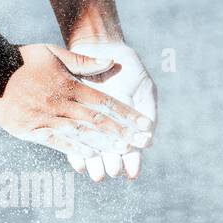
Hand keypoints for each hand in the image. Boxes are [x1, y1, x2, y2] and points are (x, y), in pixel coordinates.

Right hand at [0, 44, 153, 158]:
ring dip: (103, 146)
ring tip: (122, 154)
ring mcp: (45, 119)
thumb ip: (82, 60)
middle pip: (97, 122)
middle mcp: (60, 104)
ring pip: (80, 135)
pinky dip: (75, 150)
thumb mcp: (53, 52)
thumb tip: (111, 61)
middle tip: (140, 144)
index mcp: (68, 85)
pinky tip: (90, 157)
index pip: (104, 102)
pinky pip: (57, 143)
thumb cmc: (21, 58)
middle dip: (121, 133)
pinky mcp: (31, 130)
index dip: (126, 114)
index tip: (142, 123)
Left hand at [65, 39, 158, 180]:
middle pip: (111, 154)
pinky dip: (76, 152)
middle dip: (112, 164)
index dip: (132, 162)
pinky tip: (80, 163)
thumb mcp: (143, 87)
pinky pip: (73, 139)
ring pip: (93, 150)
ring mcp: (90, 125)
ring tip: (96, 174)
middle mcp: (109, 129)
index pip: (131, 149)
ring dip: (95, 164)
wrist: (100, 49)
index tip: (131, 172)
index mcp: (128, 124)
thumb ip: (147, 112)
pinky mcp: (72, 118)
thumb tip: (149, 138)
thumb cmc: (126, 68)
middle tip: (112, 171)